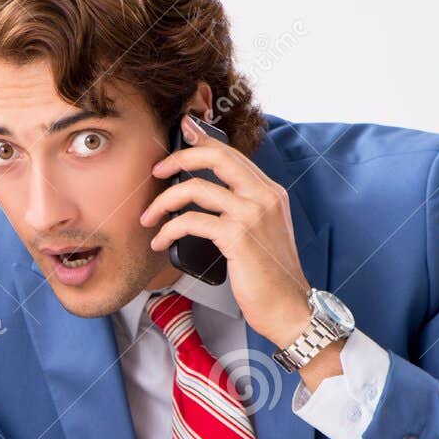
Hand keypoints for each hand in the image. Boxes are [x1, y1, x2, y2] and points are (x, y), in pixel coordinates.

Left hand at [141, 115, 315, 351]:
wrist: (289, 307)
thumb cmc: (268, 275)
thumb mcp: (259, 232)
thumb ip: (240, 208)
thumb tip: (202, 194)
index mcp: (270, 192)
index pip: (232, 154)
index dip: (203, 139)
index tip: (182, 131)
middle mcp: (264, 196)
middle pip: (216, 158)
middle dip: (179, 158)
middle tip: (156, 172)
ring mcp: (253, 215)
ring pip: (196, 188)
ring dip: (163, 203)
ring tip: (149, 219)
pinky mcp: (238, 236)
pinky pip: (191, 221)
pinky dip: (168, 230)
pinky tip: (160, 241)